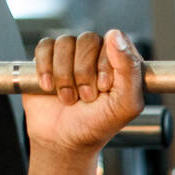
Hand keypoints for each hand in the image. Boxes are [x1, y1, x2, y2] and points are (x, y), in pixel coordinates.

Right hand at [24, 29, 144, 157]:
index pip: (117, 41)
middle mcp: (99, 55)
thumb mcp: (125, 104)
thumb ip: (130, 70)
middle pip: (88, 40)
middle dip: (84, 73)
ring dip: (65, 76)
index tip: (104, 88)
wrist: (63, 139)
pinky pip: (45, 46)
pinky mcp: (49, 58)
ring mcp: (73, 55)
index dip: (106, 64)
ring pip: (65, 43)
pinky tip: (49, 87)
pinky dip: (46, 69)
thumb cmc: (98, 125)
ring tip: (69, 98)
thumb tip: (116, 34)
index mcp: (123, 64)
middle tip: (86, 97)